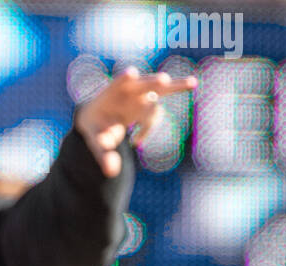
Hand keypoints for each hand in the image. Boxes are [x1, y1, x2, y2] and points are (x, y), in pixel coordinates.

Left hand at [74, 66, 196, 175]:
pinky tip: (142, 133)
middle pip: (145, 84)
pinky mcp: (148, 105)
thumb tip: (112, 172)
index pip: (118, 83)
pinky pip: (155, 115)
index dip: (124, 79)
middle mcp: (129, 91)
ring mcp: (141, 96)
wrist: (97, 117)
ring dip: (177, 86)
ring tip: (192, 83)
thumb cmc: (94, 126)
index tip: (131, 73)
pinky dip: (149, 126)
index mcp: (111, 92)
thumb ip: (102, 153)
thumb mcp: (93, 139)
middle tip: (164, 81)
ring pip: (161, 91)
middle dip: (154, 83)